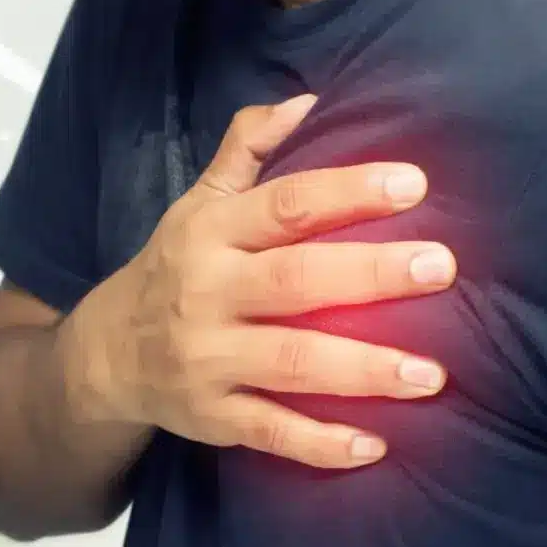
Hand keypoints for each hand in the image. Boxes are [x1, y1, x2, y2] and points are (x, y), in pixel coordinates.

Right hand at [68, 95, 456, 468]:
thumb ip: (246, 151)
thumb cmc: (172, 269)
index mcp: (212, 234)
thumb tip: (305, 101)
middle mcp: (207, 293)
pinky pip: (271, 432)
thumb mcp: (198, 204)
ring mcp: (208, 359)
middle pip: (296, 281)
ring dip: (365, 369)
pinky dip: (321, 444)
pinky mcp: (212, 417)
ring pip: (292, 363)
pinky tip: (375, 446)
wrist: (105, 355)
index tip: (413, 185)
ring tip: (431, 374)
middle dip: (371, 274)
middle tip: (442, 268)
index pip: (286, 206)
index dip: (348, 192)